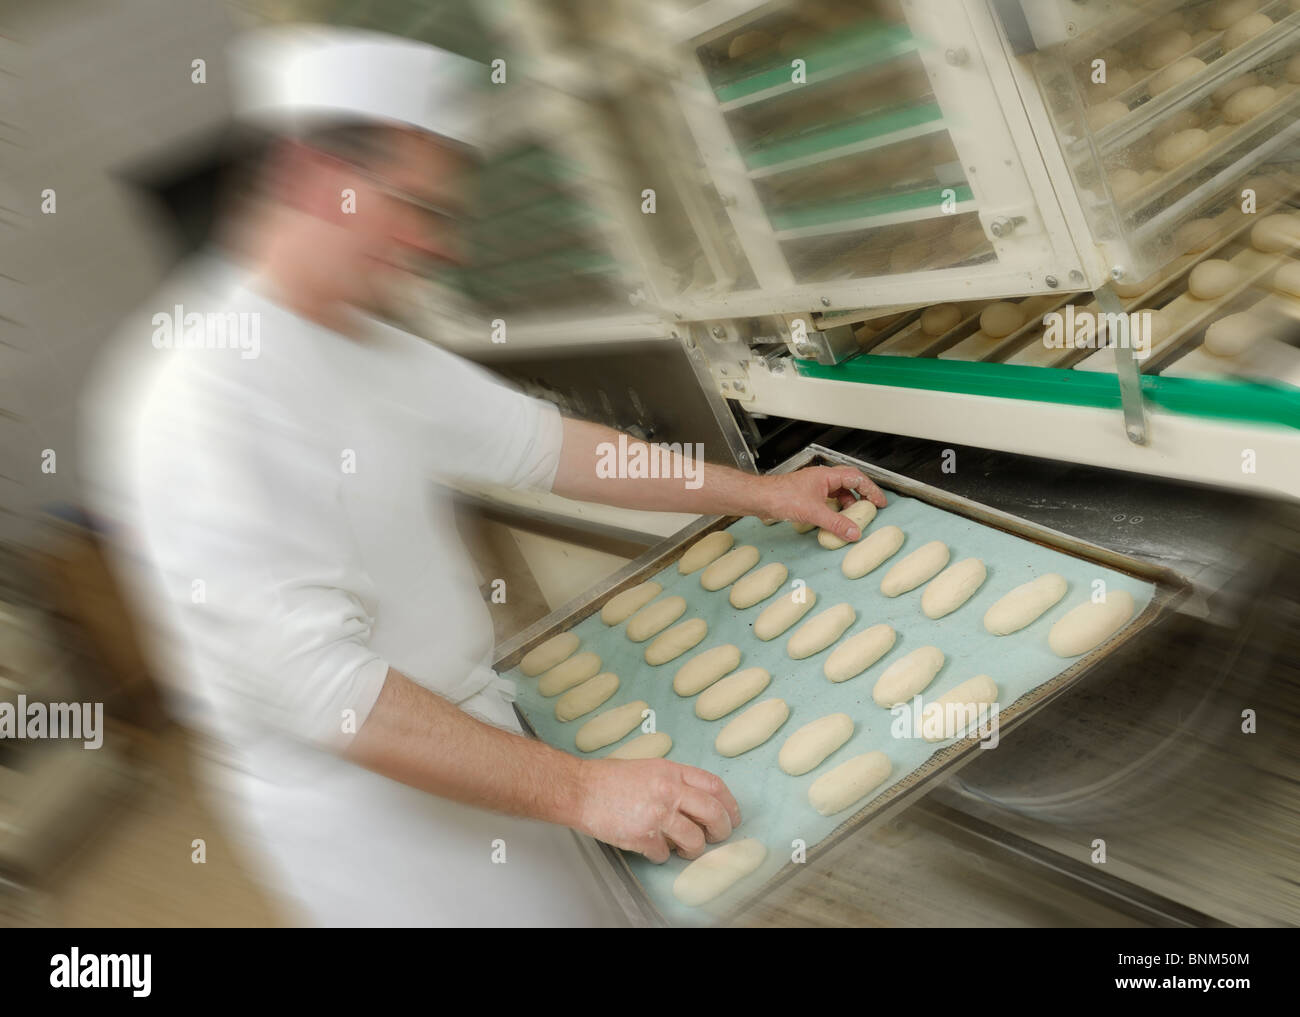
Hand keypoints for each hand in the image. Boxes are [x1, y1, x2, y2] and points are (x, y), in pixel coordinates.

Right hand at [574, 758, 740, 862]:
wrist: (580, 789)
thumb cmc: (609, 778)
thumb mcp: (649, 767)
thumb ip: (674, 780)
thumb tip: (697, 802)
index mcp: (672, 771)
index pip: (715, 786)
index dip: (730, 804)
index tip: (733, 816)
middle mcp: (669, 791)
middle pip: (713, 813)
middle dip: (721, 830)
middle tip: (718, 837)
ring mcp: (657, 814)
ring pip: (694, 840)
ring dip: (693, 849)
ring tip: (684, 849)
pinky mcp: (642, 836)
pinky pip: (664, 854)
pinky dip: (662, 855)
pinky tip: (653, 848)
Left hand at [760, 465, 886, 542]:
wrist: (760, 498)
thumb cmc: (781, 496)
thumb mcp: (814, 512)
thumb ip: (836, 522)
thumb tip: (854, 532)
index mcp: (826, 475)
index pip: (857, 478)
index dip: (871, 490)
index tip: (880, 502)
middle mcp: (822, 479)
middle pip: (849, 485)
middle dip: (862, 497)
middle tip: (871, 510)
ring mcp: (814, 488)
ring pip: (838, 494)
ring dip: (847, 506)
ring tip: (853, 519)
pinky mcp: (807, 497)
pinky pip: (828, 502)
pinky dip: (835, 511)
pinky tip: (834, 521)